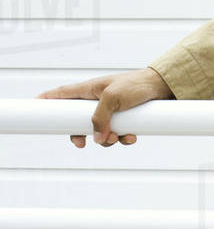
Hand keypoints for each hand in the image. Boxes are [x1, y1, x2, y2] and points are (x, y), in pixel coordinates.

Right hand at [36, 67, 175, 147]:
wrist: (166, 86)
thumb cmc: (138, 84)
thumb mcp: (113, 99)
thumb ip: (99, 119)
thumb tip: (94, 138)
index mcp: (89, 90)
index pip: (60, 94)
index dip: (46, 102)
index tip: (33, 108)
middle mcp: (98, 100)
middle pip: (77, 122)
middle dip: (80, 135)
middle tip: (82, 143)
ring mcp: (112, 110)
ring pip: (99, 132)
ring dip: (106, 140)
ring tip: (117, 138)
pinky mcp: (126, 117)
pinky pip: (118, 134)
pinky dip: (123, 138)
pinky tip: (131, 137)